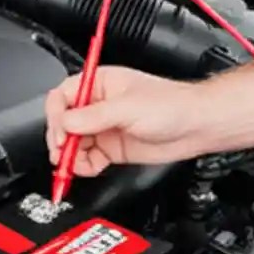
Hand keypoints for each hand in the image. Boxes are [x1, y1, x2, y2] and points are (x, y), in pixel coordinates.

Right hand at [44, 67, 214, 176]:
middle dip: (60, 140)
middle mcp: (97, 106)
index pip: (62, 97)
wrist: (196, 127)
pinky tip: (87, 168)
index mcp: (99, 84)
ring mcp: (103, 128)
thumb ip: (94, 117)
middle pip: (63, 123)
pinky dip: (82, 167)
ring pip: (72, 144)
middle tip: (62, 153)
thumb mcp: (128, 108)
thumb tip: (66, 123)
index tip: (61, 134)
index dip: (56, 116)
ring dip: (69, 157)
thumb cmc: (172, 106)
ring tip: (73, 165)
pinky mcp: (110, 148)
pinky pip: (87, 159)